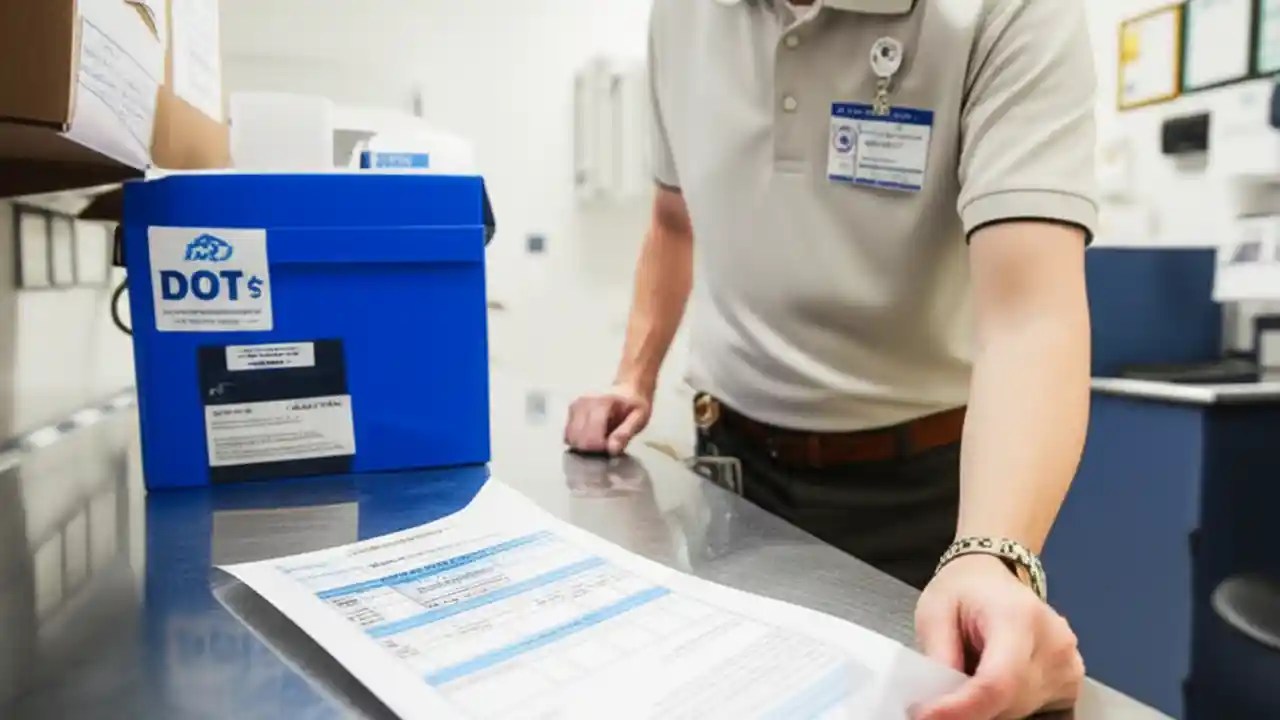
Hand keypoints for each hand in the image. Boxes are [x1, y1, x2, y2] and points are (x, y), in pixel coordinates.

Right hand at [564, 385, 652, 455]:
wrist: (629, 390)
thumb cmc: (634, 404)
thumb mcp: (639, 418)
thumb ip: (625, 434)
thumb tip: (612, 449)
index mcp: (602, 402)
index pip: (591, 435)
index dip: (601, 447)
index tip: (611, 446)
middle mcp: (585, 401)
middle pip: (578, 438)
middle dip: (591, 448)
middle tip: (606, 443)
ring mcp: (575, 405)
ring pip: (570, 437)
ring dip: (583, 445)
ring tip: (600, 438)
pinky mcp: (571, 409)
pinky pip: (568, 434)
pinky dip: (578, 440)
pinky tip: (591, 435)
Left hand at [913, 555, 1084, 719]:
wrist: (993, 579)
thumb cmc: (963, 591)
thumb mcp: (935, 611)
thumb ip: (939, 654)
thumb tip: (938, 701)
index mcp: (1019, 617)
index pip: (996, 682)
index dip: (961, 708)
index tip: (926, 715)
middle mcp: (1054, 643)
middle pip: (1008, 702)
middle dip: (968, 709)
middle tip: (937, 700)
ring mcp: (1069, 664)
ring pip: (1019, 711)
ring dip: (986, 709)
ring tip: (965, 681)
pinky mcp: (1071, 682)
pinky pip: (1033, 709)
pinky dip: (1004, 707)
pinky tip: (989, 688)